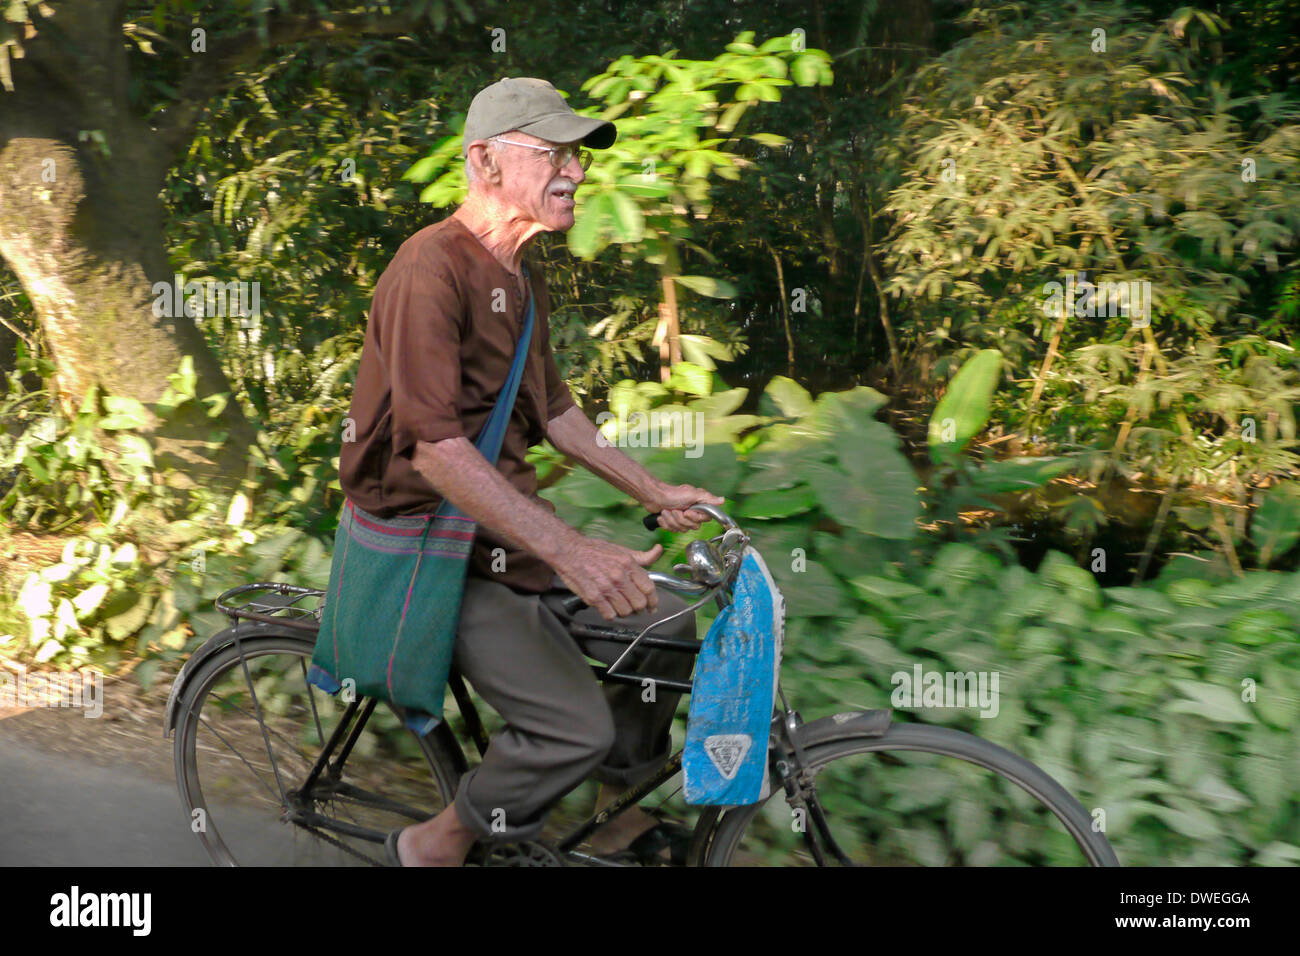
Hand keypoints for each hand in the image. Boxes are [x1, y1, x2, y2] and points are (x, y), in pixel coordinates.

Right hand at [549, 534, 663, 620]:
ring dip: (623, 611)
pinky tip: (607, 607)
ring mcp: (606, 588)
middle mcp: (619, 576)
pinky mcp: (593, 597)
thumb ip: (641, 556)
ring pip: (625, 611)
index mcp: (628, 564)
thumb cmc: (593, 550)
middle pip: (639, 603)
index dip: (653, 601)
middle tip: (633, 606)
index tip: (652, 606)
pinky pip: (609, 615)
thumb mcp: (621, 550)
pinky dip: (610, 614)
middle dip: (638, 608)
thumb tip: (658, 551)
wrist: (569, 551)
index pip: (649, 588)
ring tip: (618, 605)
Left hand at [639, 483, 724, 532]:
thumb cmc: (671, 493)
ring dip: (671, 520)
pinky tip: (662, 515)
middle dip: (681, 519)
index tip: (687, 511)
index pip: (704, 519)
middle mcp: (691, 512)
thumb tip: (722, 500)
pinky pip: (672, 530)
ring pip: (681, 529)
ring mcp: (681, 518)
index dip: (694, 517)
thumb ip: (707, 498)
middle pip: (692, 526)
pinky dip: (665, 523)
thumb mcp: (692, 494)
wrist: (654, 497)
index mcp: (698, 506)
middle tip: (675, 509)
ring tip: (667, 511)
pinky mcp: (672, 522)